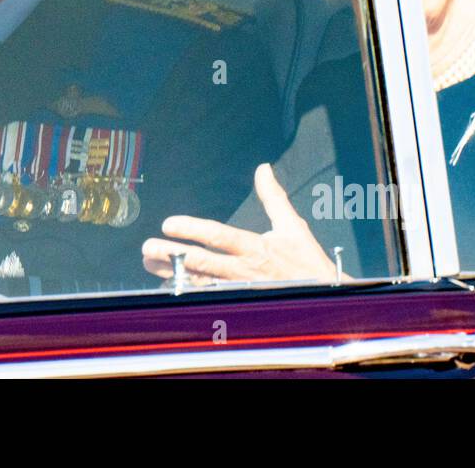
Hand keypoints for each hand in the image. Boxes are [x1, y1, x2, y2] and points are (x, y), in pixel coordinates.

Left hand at [142, 163, 348, 284]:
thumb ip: (273, 198)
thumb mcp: (293, 226)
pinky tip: (170, 285)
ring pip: (200, 282)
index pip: (219, 236)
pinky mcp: (241, 305)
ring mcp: (241, 290)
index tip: (169, 224)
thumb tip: (263, 169)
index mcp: (257, 248)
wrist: (326, 300)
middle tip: (147, 247)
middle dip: (172, 254)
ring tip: (150, 265)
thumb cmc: (309, 263)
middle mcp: (245, 271)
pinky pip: (209, 299)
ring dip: (173, 273)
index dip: (192, 230)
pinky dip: (188, 292)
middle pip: (202, 262)